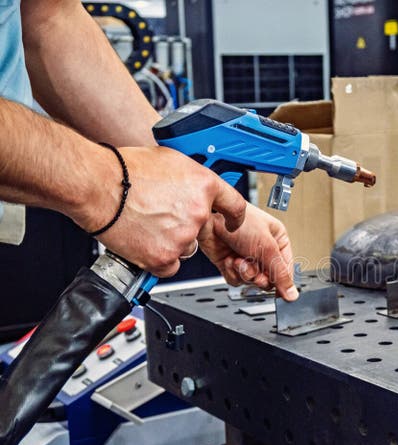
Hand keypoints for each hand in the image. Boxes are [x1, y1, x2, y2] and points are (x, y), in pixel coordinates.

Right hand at [75, 146, 245, 276]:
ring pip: (187, 247)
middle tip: (161, 215)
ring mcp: (183, 236)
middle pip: (203, 229)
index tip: (231, 222)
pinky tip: (144, 242)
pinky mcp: (164, 256)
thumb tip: (197, 185)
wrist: (97, 185)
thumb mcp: (169, 159)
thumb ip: (191, 177)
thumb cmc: (125, 169)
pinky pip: (169, 265)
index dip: (233, 216)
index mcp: (204, 185)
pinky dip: (158, 259)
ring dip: (172, 241)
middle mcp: (198, 212)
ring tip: (147, 225)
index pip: (234, 205)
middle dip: (186, 225)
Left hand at [198, 203, 297, 300]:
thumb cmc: (239, 222)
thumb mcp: (267, 248)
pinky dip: (232, 273)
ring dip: (244, 273)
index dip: (282, 281)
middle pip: (268, 278)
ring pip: (251, 280)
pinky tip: (230, 260)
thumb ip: (280, 273)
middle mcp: (263, 249)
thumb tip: (292, 293)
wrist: (209, 220)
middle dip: (260, 277)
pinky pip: (236, 280)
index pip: (286, 268)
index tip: (281, 293)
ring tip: (240, 260)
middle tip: (257, 275)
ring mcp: (246, 257)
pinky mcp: (230, 263)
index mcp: (277, 240)